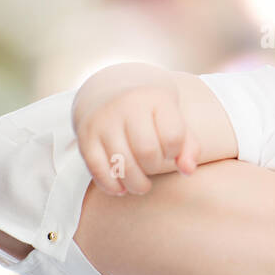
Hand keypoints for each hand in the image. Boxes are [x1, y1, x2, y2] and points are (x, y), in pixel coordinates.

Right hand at [72, 67, 205, 195]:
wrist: (109, 86)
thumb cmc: (151, 108)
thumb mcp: (173, 116)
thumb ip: (188, 144)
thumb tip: (188, 171)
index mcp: (155, 98)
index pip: (173, 136)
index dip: (175, 152)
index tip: (170, 152)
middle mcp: (127, 105)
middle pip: (147, 152)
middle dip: (154, 169)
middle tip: (154, 169)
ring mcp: (103, 120)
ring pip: (121, 164)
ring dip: (135, 184)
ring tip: (142, 186)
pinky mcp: (85, 135)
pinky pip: (97, 169)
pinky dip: (111, 185)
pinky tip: (121, 188)